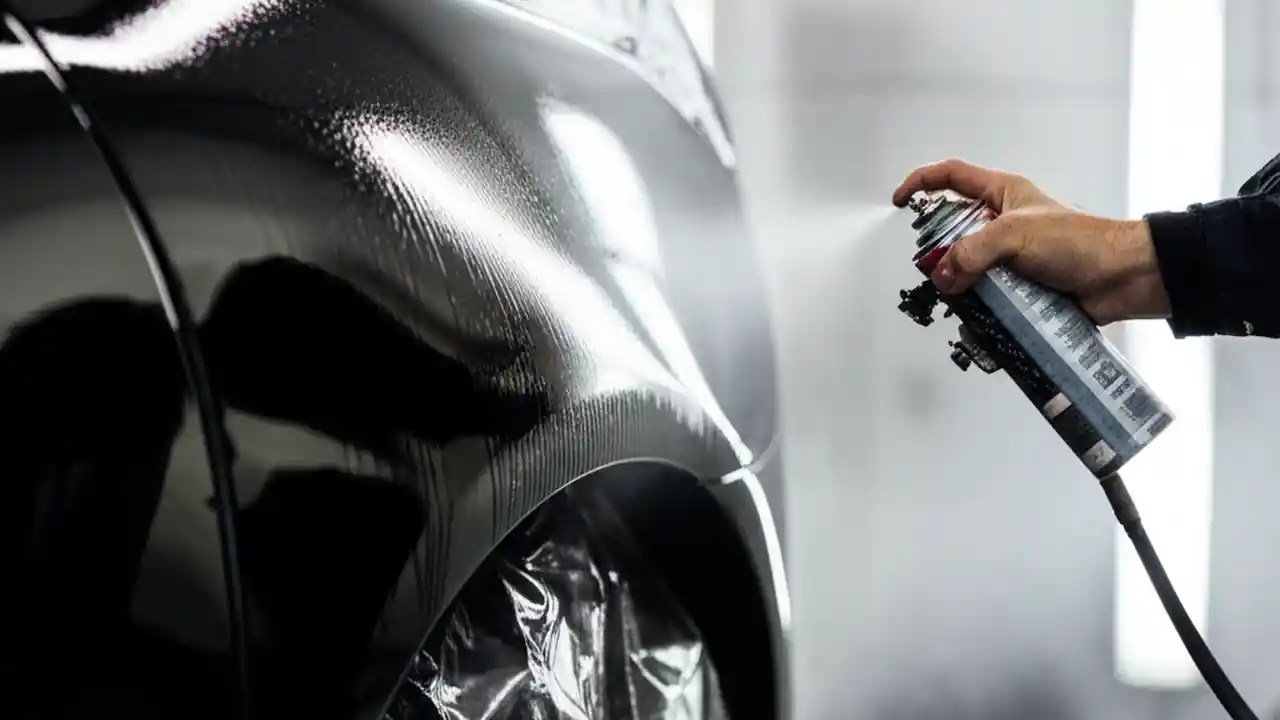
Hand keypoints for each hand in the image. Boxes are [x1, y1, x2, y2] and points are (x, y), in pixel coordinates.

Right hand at [892, 159, 1170, 324]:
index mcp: (1004, 194)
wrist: (1125, 279)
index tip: (900, 201)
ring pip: (969, 271)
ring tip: (965, 298)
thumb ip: (971, 252)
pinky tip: (984, 318)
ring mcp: (1013, 257)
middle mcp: (1005, 224)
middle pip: (954, 233)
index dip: (922, 183)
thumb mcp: (1016, 234)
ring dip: (963, 287)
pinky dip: (982, 310)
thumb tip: (943, 276)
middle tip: (935, 270)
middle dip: (940, 253)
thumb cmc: (1084, 241)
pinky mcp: (1022, 288)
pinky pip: (990, 299)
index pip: (952, 177)